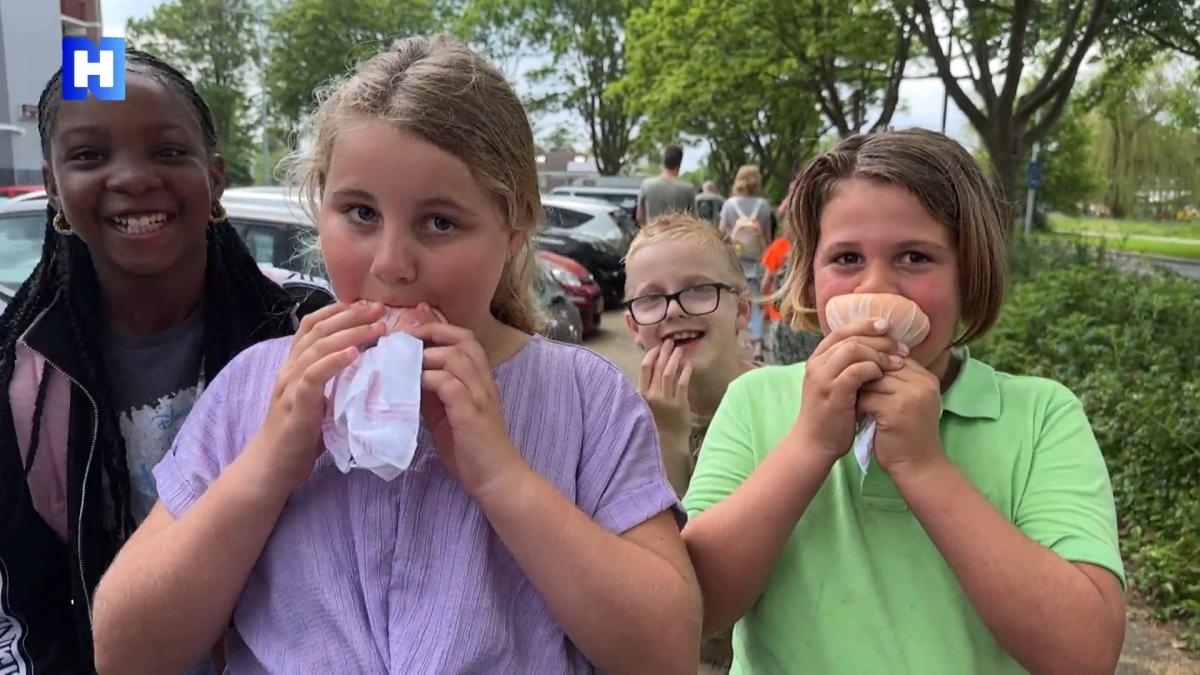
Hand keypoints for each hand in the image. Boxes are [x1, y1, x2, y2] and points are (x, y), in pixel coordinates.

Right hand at [254, 300, 387, 488]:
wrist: (273, 466)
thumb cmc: (299, 436)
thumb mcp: (320, 401)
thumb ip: (335, 382)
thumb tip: (367, 367)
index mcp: (295, 366)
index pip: (311, 326)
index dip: (337, 311)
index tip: (366, 305)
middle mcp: (290, 369)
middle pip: (318, 330)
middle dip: (351, 316)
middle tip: (380, 309)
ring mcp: (290, 385)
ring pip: (318, 348)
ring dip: (350, 334)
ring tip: (377, 328)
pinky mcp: (295, 405)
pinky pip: (313, 376)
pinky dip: (334, 361)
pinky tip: (353, 354)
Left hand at [406, 322, 528, 500]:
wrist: (496, 478)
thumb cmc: (470, 448)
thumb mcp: (446, 413)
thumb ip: (432, 393)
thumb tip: (405, 374)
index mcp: (480, 379)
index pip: (465, 338)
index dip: (438, 326)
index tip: (411, 326)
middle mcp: (483, 382)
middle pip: (462, 339)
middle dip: (430, 332)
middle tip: (402, 339)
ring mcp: (479, 396)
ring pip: (455, 357)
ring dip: (426, 355)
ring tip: (403, 363)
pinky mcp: (471, 414)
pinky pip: (449, 384)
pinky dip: (428, 379)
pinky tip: (411, 385)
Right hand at [638, 339, 693, 442]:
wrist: (668, 441)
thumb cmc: (657, 421)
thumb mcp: (646, 404)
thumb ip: (647, 388)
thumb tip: (652, 367)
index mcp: (642, 394)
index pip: (645, 368)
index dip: (651, 355)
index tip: (657, 347)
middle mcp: (653, 395)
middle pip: (658, 367)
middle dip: (664, 352)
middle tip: (670, 342)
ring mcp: (666, 399)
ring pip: (669, 373)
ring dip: (674, 358)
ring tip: (679, 349)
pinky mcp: (680, 404)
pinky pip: (682, 383)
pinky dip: (686, 371)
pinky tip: (689, 364)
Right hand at [792, 319, 905, 462]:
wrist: (815, 444)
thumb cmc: (831, 416)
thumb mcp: (836, 385)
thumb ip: (848, 367)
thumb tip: (877, 349)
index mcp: (817, 359)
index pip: (842, 331)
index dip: (866, 325)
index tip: (888, 327)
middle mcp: (816, 364)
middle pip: (850, 337)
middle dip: (879, 340)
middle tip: (901, 348)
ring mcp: (822, 377)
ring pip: (853, 350)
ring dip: (879, 354)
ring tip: (897, 363)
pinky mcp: (833, 392)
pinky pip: (856, 371)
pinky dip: (873, 370)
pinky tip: (884, 376)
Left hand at [856, 357, 945, 478]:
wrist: (919, 466)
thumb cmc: (908, 435)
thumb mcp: (910, 402)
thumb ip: (897, 382)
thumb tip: (868, 360)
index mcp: (927, 378)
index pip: (893, 357)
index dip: (874, 368)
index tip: (864, 382)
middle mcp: (922, 382)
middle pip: (881, 366)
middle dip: (864, 379)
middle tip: (854, 392)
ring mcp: (911, 394)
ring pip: (871, 380)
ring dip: (859, 392)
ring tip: (855, 404)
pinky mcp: (896, 408)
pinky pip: (866, 398)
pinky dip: (859, 407)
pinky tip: (858, 417)